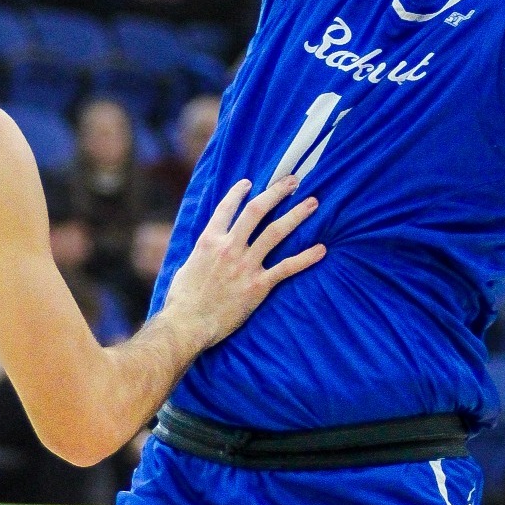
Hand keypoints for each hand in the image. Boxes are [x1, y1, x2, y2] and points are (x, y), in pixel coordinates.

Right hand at [162, 176, 323, 348]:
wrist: (188, 323)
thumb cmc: (183, 298)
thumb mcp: (187, 265)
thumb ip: (202, 252)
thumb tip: (207, 248)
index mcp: (209, 240)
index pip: (226, 208)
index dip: (238, 192)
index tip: (249, 182)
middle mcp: (229, 247)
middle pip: (256, 211)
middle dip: (276, 192)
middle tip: (293, 181)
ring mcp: (245, 265)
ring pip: (275, 232)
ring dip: (296, 215)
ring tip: (312, 203)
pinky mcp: (258, 285)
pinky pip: (286, 267)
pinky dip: (305, 258)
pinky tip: (321, 250)